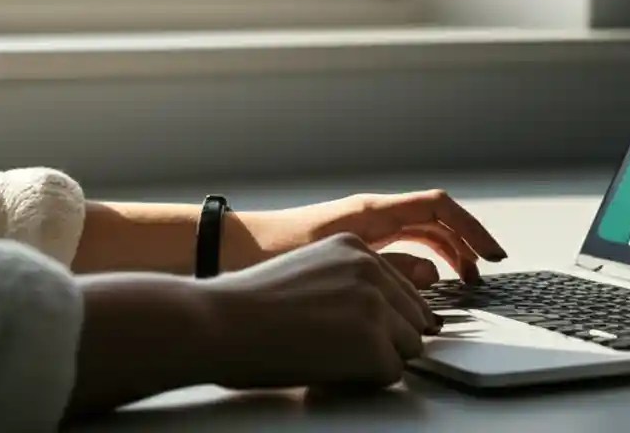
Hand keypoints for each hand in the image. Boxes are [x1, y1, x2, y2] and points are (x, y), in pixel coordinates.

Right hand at [69, 233, 444, 413]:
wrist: (217, 322)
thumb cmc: (243, 308)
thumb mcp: (308, 274)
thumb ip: (347, 286)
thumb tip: (378, 319)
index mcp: (355, 247)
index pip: (402, 291)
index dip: (386, 322)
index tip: (366, 336)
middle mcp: (371, 267)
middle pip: (412, 319)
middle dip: (386, 341)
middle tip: (340, 353)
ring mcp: (375, 301)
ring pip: (409, 347)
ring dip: (377, 361)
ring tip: (331, 360)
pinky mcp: (372, 338)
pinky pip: (391, 373)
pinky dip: (364, 382)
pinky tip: (329, 372)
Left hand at [236, 189, 506, 283]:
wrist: (231, 248)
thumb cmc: (274, 251)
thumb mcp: (338, 261)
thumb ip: (389, 266)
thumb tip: (433, 273)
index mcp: (373, 210)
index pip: (438, 206)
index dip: (470, 228)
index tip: (490, 253)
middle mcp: (375, 213)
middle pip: (436, 220)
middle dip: (466, 244)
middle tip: (484, 274)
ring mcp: (368, 226)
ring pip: (422, 233)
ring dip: (448, 253)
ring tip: (463, 281)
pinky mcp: (358, 242)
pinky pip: (404, 244)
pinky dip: (424, 259)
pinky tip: (429, 281)